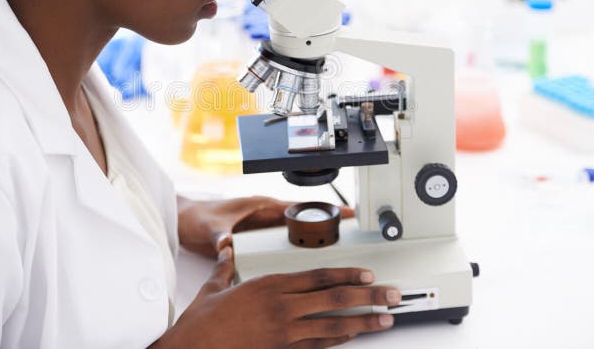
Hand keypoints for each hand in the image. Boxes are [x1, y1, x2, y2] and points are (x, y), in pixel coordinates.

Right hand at [151, 247, 400, 348]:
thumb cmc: (201, 323)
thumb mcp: (214, 287)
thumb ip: (225, 268)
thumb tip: (226, 253)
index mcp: (269, 285)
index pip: (318, 275)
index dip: (347, 274)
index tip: (367, 274)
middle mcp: (281, 307)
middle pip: (334, 298)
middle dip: (368, 296)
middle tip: (392, 295)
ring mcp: (284, 332)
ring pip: (333, 324)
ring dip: (363, 322)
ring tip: (385, 319)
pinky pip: (317, 346)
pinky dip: (338, 340)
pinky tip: (353, 337)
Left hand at [177, 195, 354, 257]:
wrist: (185, 222)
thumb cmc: (197, 218)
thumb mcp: (211, 228)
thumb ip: (221, 238)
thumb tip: (226, 245)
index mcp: (261, 206)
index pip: (299, 206)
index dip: (323, 210)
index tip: (347, 213)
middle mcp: (266, 214)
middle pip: (305, 220)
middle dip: (329, 226)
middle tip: (356, 235)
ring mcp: (264, 226)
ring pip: (298, 232)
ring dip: (316, 240)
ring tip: (340, 252)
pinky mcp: (260, 238)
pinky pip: (286, 242)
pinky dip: (300, 249)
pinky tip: (310, 264)